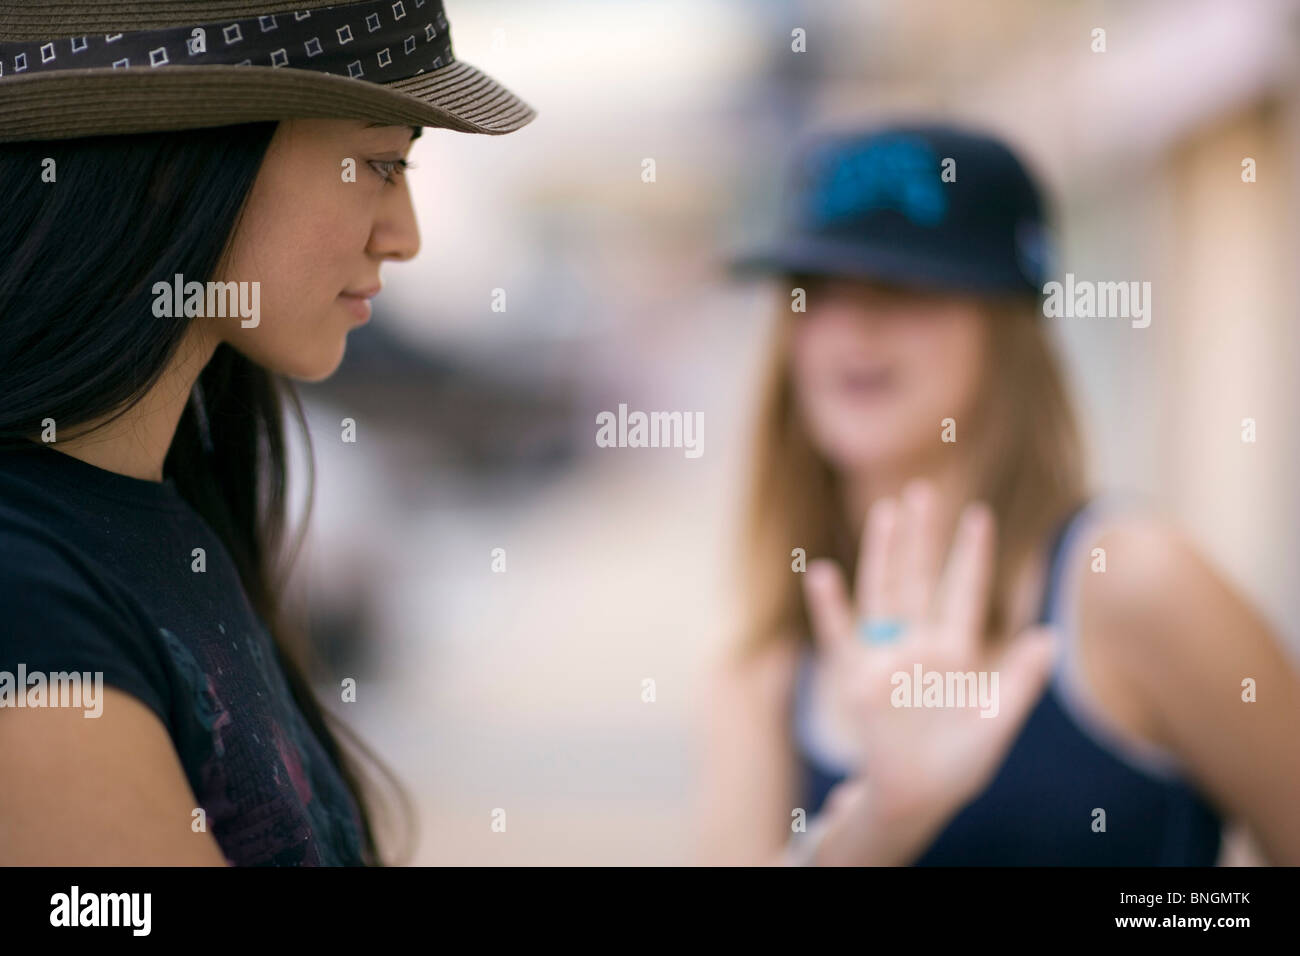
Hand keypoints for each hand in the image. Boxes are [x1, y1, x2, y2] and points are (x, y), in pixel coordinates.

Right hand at [801, 481, 1054, 863]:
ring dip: (882, 553)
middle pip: (918, 577)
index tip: (979, 515)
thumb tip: (1050, 636)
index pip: (963, 591)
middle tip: (920, 490)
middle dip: (921, 535)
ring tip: (885, 512)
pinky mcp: (856, 676)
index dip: (971, 555)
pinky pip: (840, 633)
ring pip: (883, 592)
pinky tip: (822, 573)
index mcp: (956, 650)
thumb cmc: (959, 764)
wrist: (915, 796)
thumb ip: (1022, 680)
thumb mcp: (999, 722)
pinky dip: (829, 605)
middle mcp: (918, 643)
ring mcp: (885, 655)